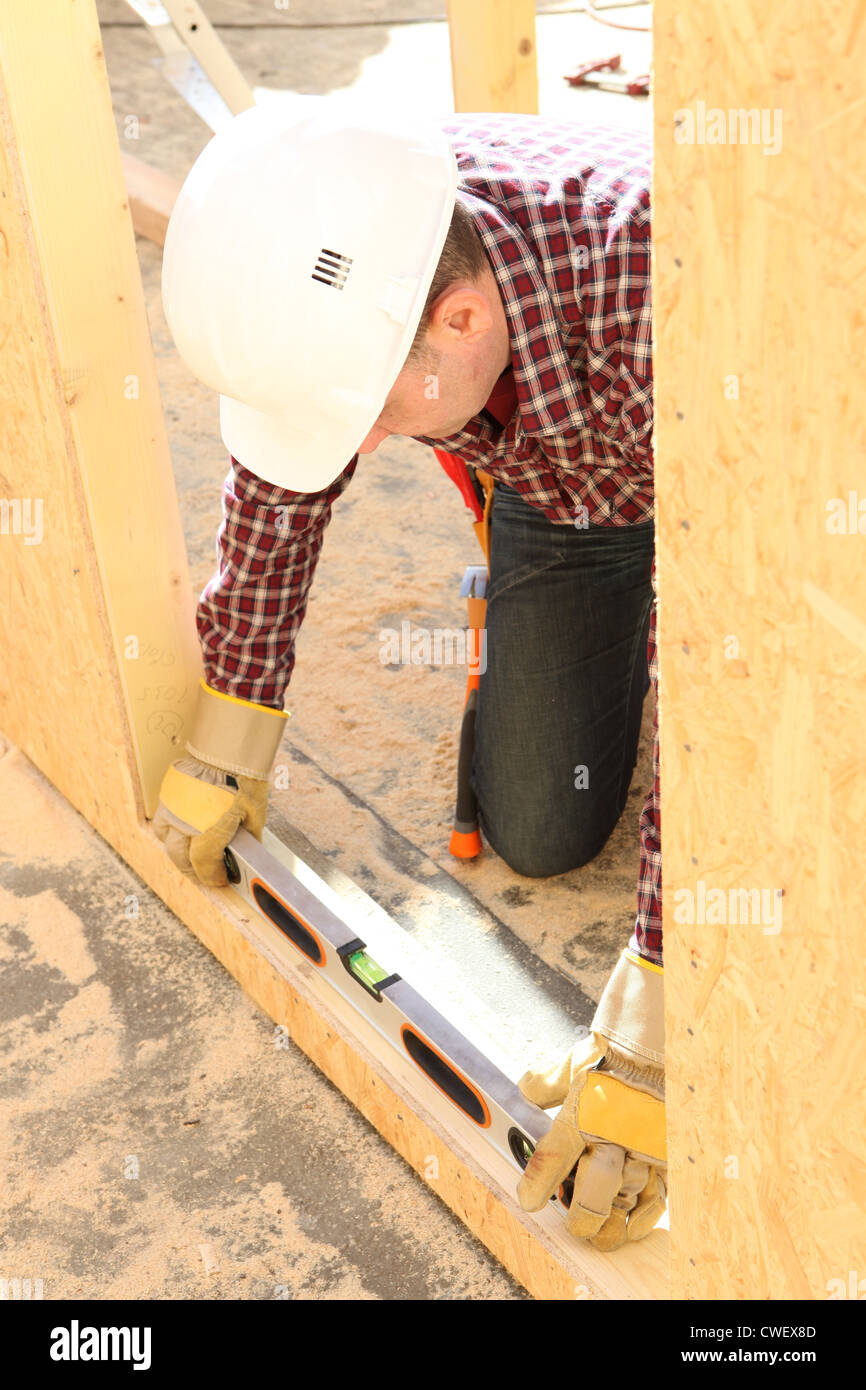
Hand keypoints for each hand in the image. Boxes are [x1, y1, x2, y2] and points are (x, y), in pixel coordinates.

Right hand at [152, 680, 287, 885]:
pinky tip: (183, 829)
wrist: (226, 746)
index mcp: (208, 830)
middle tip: (205, 873)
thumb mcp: (255, 812)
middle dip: (193, 870)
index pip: (203, 865)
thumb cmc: (244, 778)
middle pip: (180, 858)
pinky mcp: (168, 795)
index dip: (212, 876)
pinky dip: (170, 830)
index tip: (220, 879)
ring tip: (190, 854)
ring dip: (177, 851)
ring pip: (166, 840)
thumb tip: (245, 853)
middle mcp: (186, 822)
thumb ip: (247, 837)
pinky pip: (163, 819)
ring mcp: (173, 808)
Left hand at [516, 949, 665, 1250]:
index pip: (555, 1157)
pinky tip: (633, 1227)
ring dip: (610, 1223)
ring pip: (626, 1200)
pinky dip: (644, 1217)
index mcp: (585, 1111)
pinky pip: (658, 1196)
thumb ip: (548, 1082)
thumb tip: (526, 1089)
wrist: (661, 1038)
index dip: (538, 1185)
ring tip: (600, 1235)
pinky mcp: (668, 1153)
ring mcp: (645, 1146)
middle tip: (574, 1226)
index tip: (528, 1202)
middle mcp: (614, 1134)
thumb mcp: (574, 1061)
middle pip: (594, 1192)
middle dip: (580, 1216)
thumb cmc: (614, 1050)